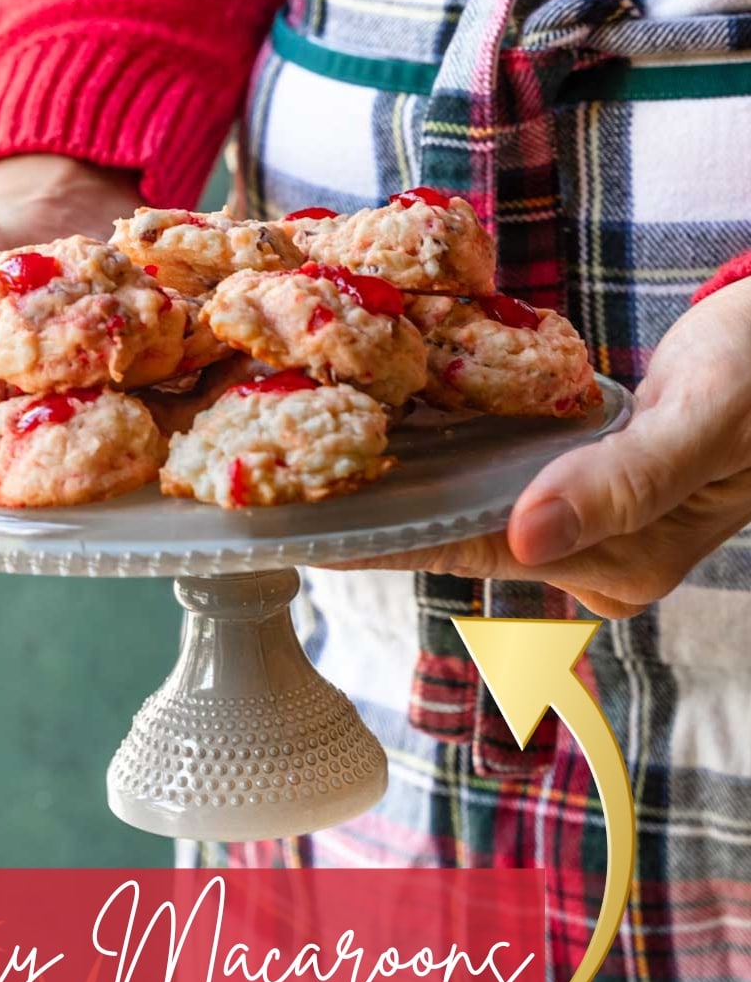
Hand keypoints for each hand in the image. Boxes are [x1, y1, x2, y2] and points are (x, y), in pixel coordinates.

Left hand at [327, 277, 750, 618]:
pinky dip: (440, 445)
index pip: (473, 552)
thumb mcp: (703, 422)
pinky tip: (385, 419)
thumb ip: (622, 482)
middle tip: (278, 484)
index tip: (300, 532)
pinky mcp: (580, 470)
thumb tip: (528, 540)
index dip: (384, 542)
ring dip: (396, 479)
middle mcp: (593, 552)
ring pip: (467, 500)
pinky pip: (493, 465)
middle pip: (459, 534)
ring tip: (308, 453)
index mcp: (621, 562)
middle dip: (373, 511)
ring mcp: (586, 513)